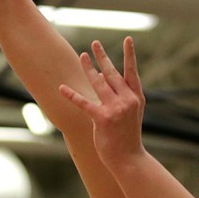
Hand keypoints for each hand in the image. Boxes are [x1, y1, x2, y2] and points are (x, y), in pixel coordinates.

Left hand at [58, 39, 146, 165]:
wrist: (129, 158)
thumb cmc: (128, 137)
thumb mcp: (131, 114)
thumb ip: (123, 96)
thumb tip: (108, 78)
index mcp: (136, 98)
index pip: (132, 72)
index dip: (130, 55)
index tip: (128, 39)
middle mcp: (127, 100)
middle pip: (112, 73)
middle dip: (102, 57)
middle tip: (95, 43)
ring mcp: (115, 109)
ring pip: (99, 83)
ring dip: (89, 68)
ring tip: (82, 56)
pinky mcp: (102, 119)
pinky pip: (84, 103)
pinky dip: (72, 95)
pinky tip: (62, 88)